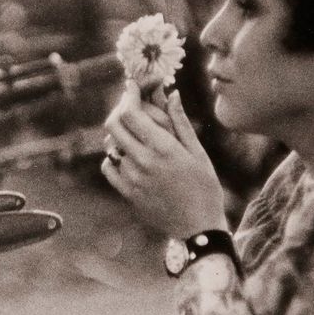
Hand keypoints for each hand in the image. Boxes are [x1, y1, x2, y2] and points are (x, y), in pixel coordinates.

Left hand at [101, 90, 226, 237]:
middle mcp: (143, 161)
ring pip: (111, 144)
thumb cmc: (205, 187)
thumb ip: (180, 122)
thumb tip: (171, 93)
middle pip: (114, 124)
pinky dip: (113, 156)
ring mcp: (132, 178)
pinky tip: (128, 155)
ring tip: (135, 132)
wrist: (198, 228)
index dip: (129, 95)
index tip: (132, 86)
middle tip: (131, 105)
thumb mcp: (198, 152)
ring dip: (119, 133)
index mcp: (163, 148)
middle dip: (120, 108)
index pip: (132, 113)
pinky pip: (108, 167)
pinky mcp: (127, 193)